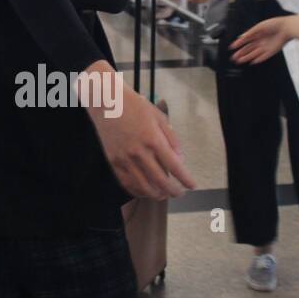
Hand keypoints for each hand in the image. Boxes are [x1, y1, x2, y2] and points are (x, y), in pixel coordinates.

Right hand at [87, 79, 195, 199]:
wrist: (107, 102)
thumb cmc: (134, 106)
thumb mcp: (159, 117)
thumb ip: (172, 139)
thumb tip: (180, 159)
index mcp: (153, 139)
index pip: (174, 166)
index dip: (185, 179)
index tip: (191, 185)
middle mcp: (138, 152)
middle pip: (160, 180)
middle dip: (173, 190)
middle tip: (179, 192)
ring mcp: (124, 159)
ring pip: (143, 186)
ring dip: (157, 194)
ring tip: (164, 194)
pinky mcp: (113, 162)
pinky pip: (127, 183)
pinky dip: (138, 191)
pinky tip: (146, 191)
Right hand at [229, 16, 292, 65]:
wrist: (287, 28)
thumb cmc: (274, 24)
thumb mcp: (260, 26)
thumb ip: (250, 32)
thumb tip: (241, 37)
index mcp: (257, 34)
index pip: (245, 40)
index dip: (238, 44)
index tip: (232, 47)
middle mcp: (260, 41)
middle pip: (248, 49)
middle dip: (241, 53)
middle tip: (234, 57)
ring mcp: (265, 47)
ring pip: (254, 54)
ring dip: (246, 57)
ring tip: (239, 61)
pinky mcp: (271, 51)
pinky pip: (263, 57)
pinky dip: (258, 59)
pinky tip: (252, 62)